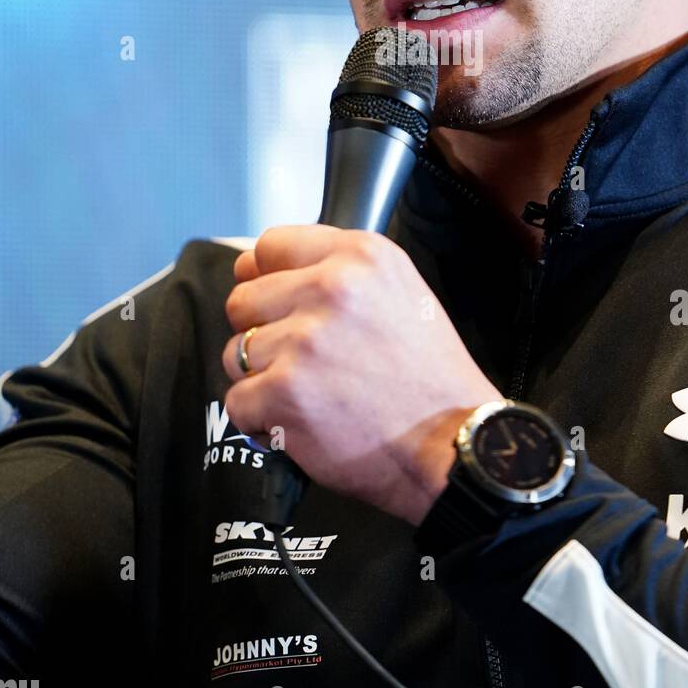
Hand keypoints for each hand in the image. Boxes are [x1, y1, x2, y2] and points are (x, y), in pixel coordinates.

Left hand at [222, 226, 498, 525]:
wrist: (451, 442)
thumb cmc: (428, 376)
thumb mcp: (400, 292)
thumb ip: (337, 272)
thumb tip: (256, 270)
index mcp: (360, 256)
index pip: (271, 246)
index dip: (265, 278)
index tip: (275, 303)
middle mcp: (330, 288)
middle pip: (244, 299)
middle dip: (262, 333)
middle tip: (301, 361)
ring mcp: (304, 340)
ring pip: (236, 352)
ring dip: (262, 378)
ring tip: (309, 394)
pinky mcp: (284, 392)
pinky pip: (237, 400)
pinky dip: (261, 420)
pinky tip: (300, 421)